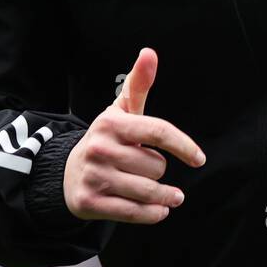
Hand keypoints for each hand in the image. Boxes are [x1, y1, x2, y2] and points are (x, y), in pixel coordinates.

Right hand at [63, 47, 205, 223]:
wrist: (67, 172)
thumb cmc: (107, 138)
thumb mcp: (121, 111)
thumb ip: (139, 84)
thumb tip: (149, 53)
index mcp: (111, 123)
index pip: (158, 132)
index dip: (184, 146)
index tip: (199, 158)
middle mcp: (100, 148)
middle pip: (157, 165)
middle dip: (159, 169)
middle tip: (144, 166)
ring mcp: (94, 177)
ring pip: (149, 190)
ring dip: (163, 195)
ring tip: (166, 194)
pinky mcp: (90, 203)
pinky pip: (135, 213)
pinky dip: (153, 213)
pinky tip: (160, 209)